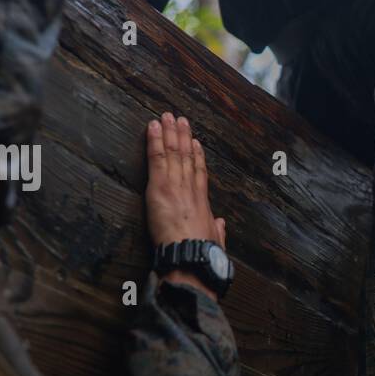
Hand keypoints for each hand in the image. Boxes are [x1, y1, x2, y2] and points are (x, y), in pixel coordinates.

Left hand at [146, 113, 225, 299]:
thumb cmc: (204, 255)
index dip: (197, 156)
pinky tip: (153, 127)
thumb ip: (218, 230)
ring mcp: (176, 186)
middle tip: (181, 120)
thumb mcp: (216, 241)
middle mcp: (190, 189)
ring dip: (169, 133)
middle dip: (182, 137)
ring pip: (172, 153)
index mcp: (202, 203)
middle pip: (186, 157)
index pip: (200, 174)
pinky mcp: (160, 187)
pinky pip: (157, 159)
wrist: (192, 258)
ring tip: (167, 117)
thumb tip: (220, 223)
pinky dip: (154, 141)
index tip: (195, 143)